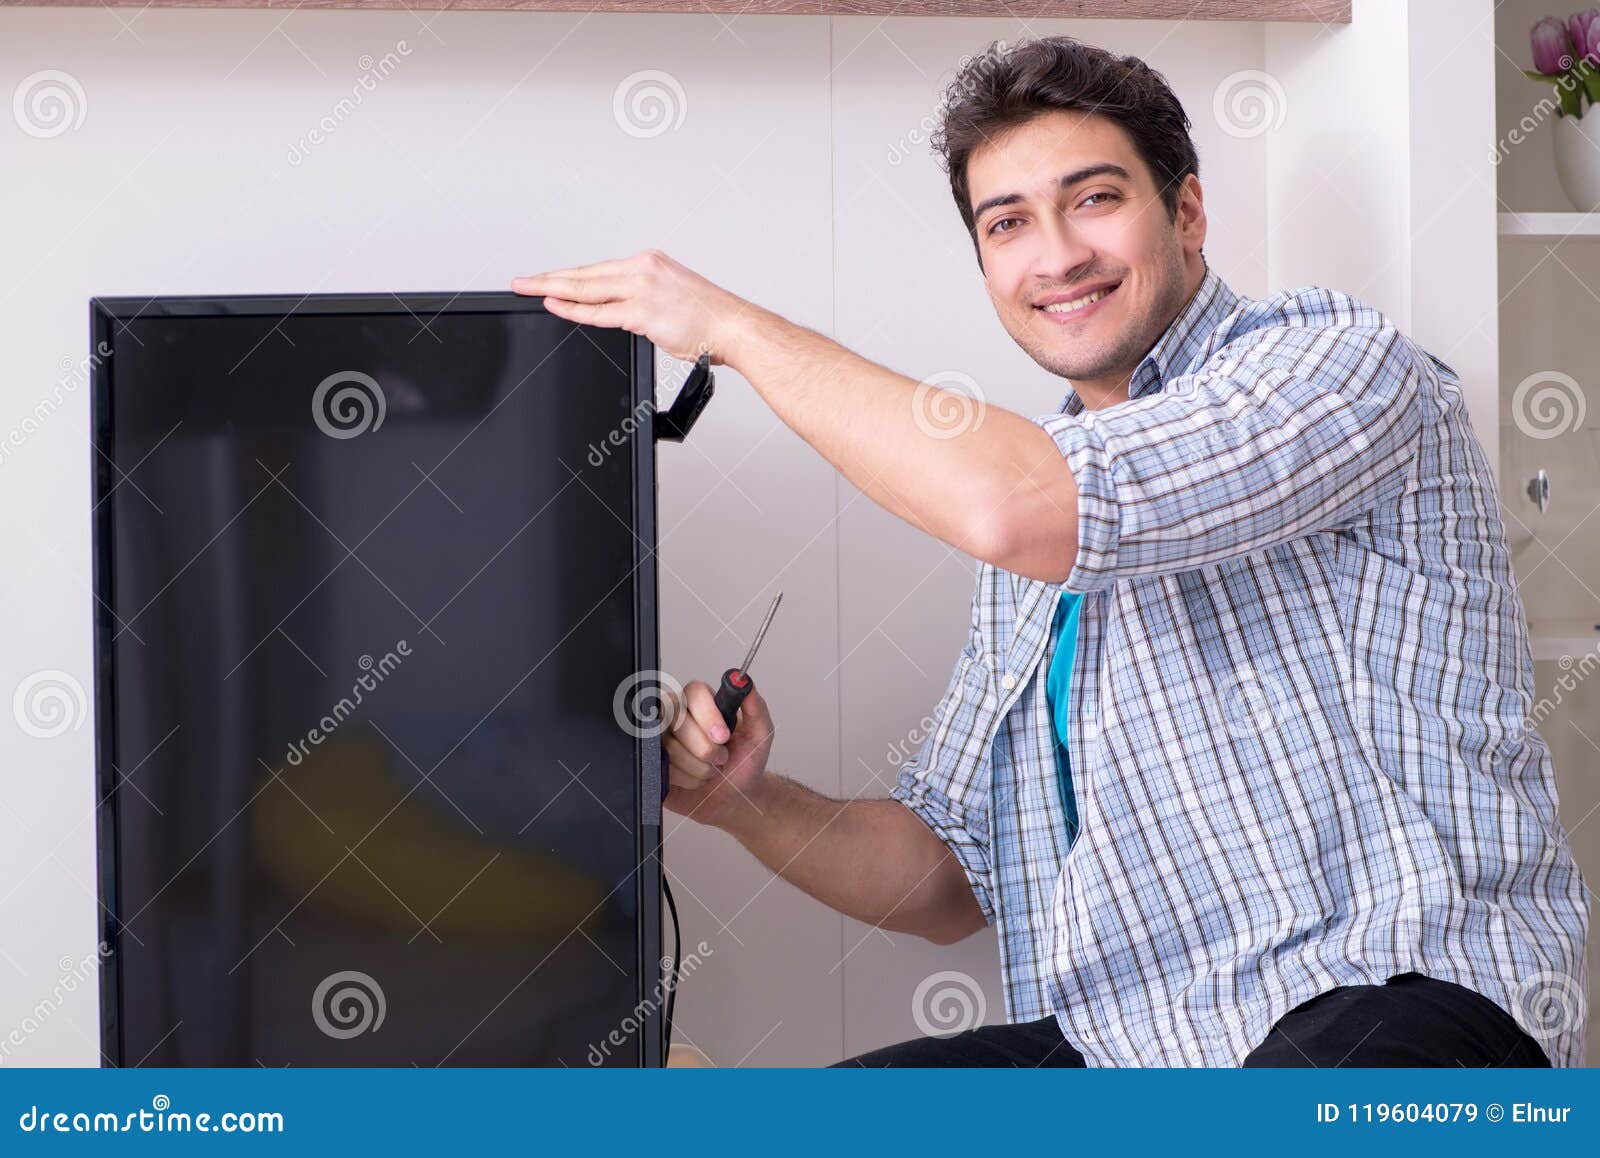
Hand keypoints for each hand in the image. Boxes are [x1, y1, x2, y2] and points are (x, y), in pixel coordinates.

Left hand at [511, 249, 752, 365]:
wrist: (732, 325)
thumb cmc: (708, 317)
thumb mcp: (671, 296)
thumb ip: (641, 300)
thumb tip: (620, 311)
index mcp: (649, 262)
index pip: (597, 269)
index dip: (567, 275)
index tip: (545, 278)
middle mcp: (642, 269)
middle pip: (584, 274)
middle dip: (548, 278)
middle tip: (520, 281)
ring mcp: (641, 288)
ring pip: (586, 288)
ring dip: (552, 289)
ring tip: (527, 290)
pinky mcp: (643, 311)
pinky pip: (600, 311)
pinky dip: (573, 309)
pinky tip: (554, 305)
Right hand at [661, 679, 774, 826]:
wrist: (735, 798)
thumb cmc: (745, 764)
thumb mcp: (760, 735)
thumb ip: (757, 708)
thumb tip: (746, 683)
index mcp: (703, 704)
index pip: (693, 692)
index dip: (707, 714)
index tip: (723, 736)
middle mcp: (679, 717)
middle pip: (676, 717)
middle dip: (705, 746)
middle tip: (722, 758)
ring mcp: (663, 739)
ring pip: (670, 746)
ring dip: (699, 766)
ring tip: (711, 770)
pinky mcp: (655, 762)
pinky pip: (663, 767)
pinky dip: (686, 779)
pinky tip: (695, 780)